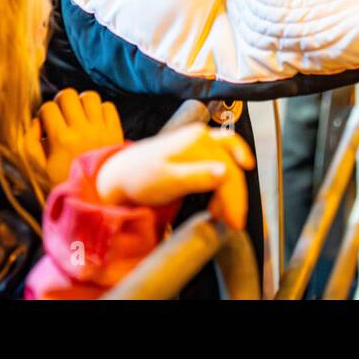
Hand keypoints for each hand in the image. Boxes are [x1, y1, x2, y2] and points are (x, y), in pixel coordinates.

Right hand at [31, 89, 123, 186]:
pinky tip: (94, 122)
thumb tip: (36, 121)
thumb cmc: (64, 182)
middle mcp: (81, 130)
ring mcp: (100, 129)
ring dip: (82, 103)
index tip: (47, 125)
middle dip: (61, 102)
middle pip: (68, 95)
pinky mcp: (115, 131)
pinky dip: (100, 110)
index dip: (44, 113)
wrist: (96, 195)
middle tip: (62, 116)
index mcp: (61, 139)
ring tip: (79, 116)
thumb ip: (30, 143)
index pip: (48, 108)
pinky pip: (108, 106)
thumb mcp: (39, 169)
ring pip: (89, 96)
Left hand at [95, 125, 255, 230]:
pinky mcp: (199, 148)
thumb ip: (198, 176)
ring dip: (232, 190)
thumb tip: (226, 172)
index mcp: (198, 141)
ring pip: (231, 163)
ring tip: (221, 213)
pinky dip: (226, 180)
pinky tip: (218, 200)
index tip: (235, 221)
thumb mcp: (169, 180)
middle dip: (235, 197)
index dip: (235, 198)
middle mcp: (203, 136)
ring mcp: (201, 140)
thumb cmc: (142, 177)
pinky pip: (224, 158)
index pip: (228, 171)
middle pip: (231, 168)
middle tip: (232, 222)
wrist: (123, 174)